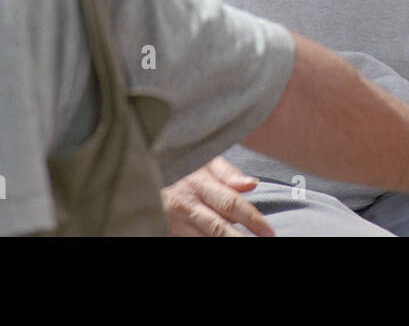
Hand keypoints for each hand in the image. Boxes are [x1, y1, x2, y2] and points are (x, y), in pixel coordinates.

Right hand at [161, 157, 275, 236]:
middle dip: (242, 239)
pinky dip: (203, 244)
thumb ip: (226, 173)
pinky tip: (216, 245)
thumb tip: (252, 184)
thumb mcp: (200, 161)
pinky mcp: (165, 231)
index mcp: (198, 183)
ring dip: (226, 243)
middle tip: (262, 243)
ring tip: (244, 246)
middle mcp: (186, 204)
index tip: (268, 231)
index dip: (252, 219)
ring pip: (205, 239)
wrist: (139, 174)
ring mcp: (174, 222)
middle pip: (219, 227)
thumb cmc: (176, 168)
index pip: (231, 203)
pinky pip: (189, 242)